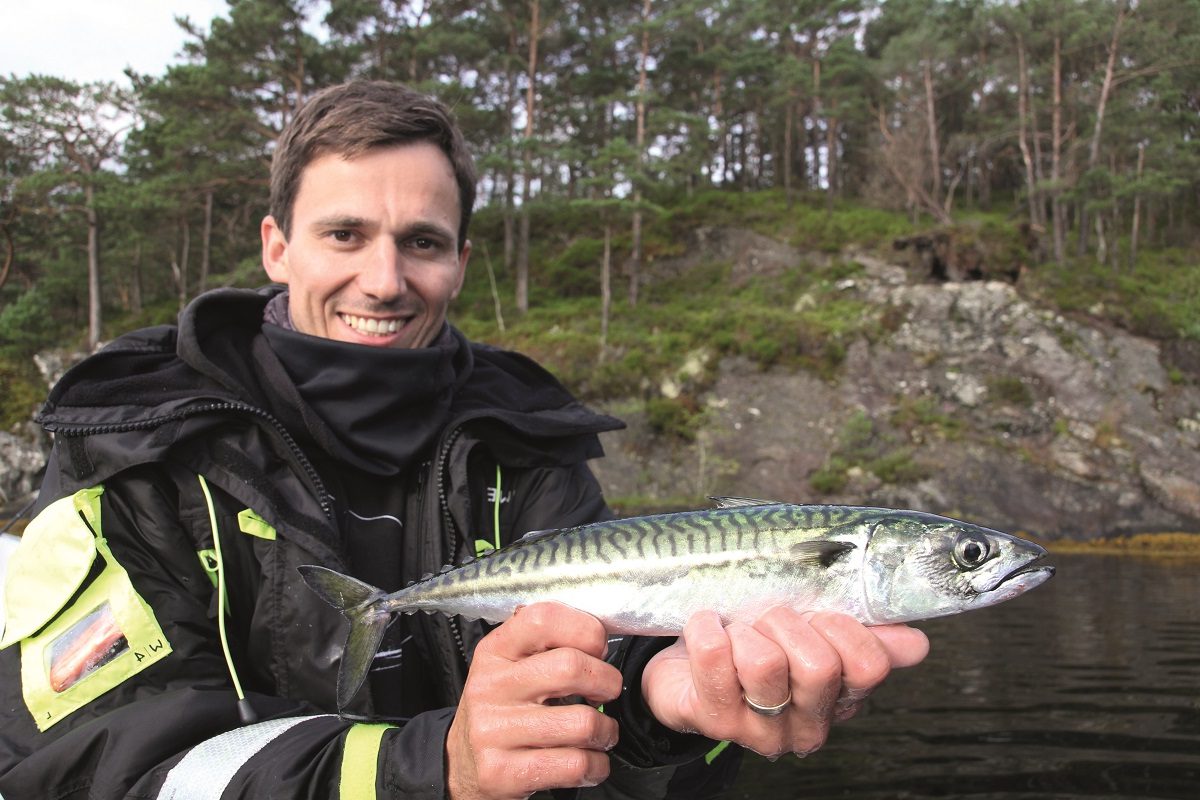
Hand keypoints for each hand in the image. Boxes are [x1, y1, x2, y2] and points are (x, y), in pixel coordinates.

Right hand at [446, 603, 622, 799]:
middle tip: (606, 692)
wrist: (460, 764)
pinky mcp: (503, 772)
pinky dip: (596, 766)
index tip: (598, 650)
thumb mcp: (511, 666)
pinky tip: (590, 762)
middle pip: (570, 667)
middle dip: (607, 681)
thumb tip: (601, 638)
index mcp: (495, 651)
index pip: (544, 619)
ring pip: (582, 723)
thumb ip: (547, 645)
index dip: (586, 630)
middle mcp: (490, 686)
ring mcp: (493, 731)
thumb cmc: (501, 709)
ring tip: (600, 733)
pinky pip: (574, 765)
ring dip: (606, 731)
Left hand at [641, 609, 928, 758]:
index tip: (816, 613)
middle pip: (819, 667)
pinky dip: (706, 627)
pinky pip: (715, 656)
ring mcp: (759, 729)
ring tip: (737, 629)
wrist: (683, 670)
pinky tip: (706, 626)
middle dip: (788, 623)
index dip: (843, 628)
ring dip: (746, 628)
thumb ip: (863, 634)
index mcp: (840, 698)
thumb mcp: (811, 632)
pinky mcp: (713, 721)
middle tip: (768, 619)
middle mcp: (806, 724)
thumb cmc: (755, 642)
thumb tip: (917, 644)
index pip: (869, 667)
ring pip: (764, 662)